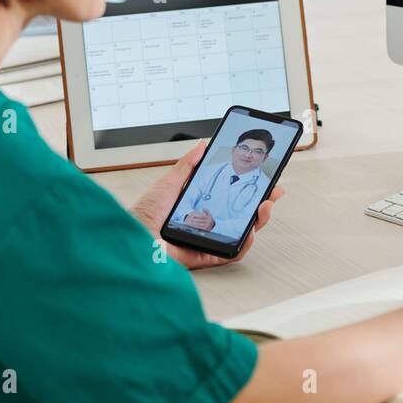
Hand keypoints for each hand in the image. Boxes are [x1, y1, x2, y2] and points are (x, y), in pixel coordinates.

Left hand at [130, 140, 283, 270]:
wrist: (130, 237)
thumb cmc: (141, 215)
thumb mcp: (169, 183)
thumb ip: (187, 166)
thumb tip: (201, 146)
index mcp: (198, 207)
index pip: (230, 197)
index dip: (249, 188)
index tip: (263, 177)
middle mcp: (205, 225)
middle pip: (241, 215)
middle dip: (262, 203)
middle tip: (273, 191)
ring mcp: (207, 241)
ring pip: (241, 233)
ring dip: (258, 221)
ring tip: (264, 206)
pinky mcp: (204, 256)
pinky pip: (230, 253)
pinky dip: (244, 243)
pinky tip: (250, 231)